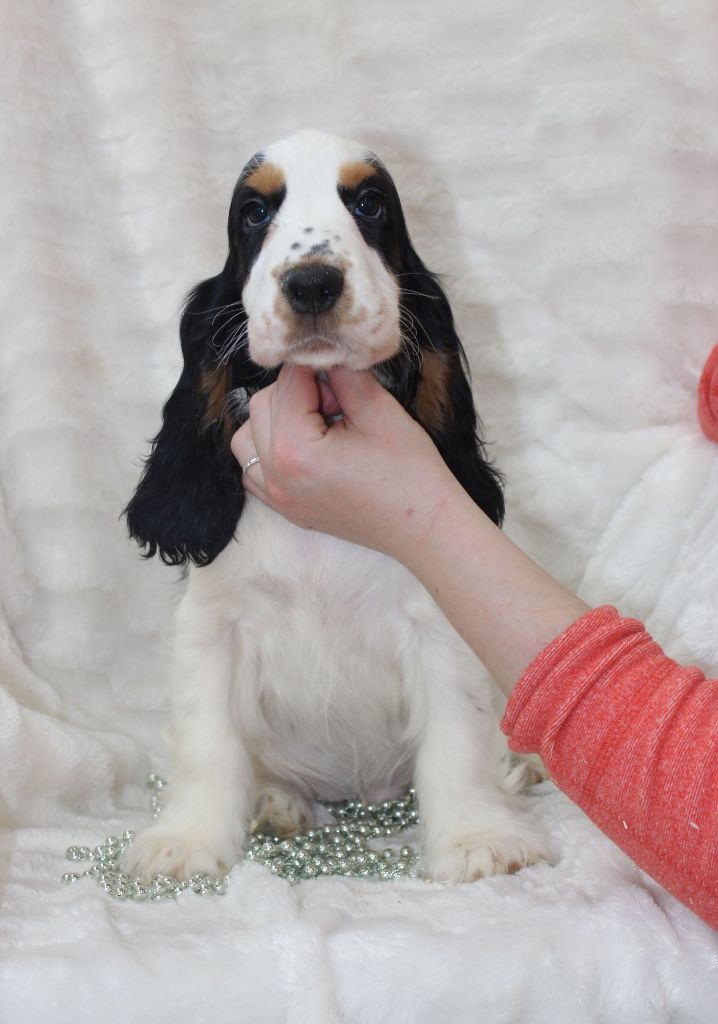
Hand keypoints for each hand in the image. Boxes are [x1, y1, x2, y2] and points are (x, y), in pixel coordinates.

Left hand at [230, 364, 457, 561]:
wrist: (423, 527)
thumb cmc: (410, 473)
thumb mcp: (380, 410)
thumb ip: (344, 374)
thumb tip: (325, 354)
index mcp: (294, 451)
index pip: (287, 383)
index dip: (317, 368)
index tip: (343, 374)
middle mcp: (275, 477)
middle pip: (262, 405)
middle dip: (298, 393)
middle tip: (340, 405)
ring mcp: (276, 497)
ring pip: (249, 436)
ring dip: (277, 419)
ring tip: (320, 425)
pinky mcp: (284, 507)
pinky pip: (255, 468)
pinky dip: (271, 449)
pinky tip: (309, 447)